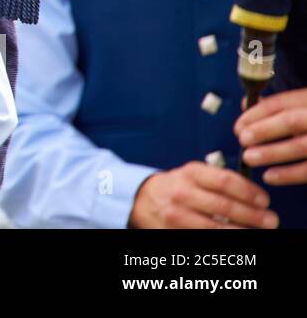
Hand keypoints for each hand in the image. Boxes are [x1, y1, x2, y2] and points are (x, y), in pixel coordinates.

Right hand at [128, 162, 275, 228]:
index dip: (249, 192)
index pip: (225, 181)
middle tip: (270, 220)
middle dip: (253, 215)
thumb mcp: (193, 175)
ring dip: (242, 231)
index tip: (264, 200)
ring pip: (216, 227)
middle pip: (225, 206)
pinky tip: (235, 236)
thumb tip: (254, 196)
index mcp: (190, 173)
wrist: (142, 198)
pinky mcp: (174, 231)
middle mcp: (182, 192)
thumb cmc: (176, 186)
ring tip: (257, 232)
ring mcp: (177, 214)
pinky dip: (224, 238)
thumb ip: (219, 179)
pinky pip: (204, 237)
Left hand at [236, 88, 306, 184]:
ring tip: (249, 157)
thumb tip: (246, 105)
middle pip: (291, 121)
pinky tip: (270, 177)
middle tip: (242, 139)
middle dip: (263, 130)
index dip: (255, 114)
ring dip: (272, 153)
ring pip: (301, 146)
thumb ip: (278, 106)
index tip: (238, 126)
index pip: (281, 103)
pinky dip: (289, 174)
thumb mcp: (302, 106)